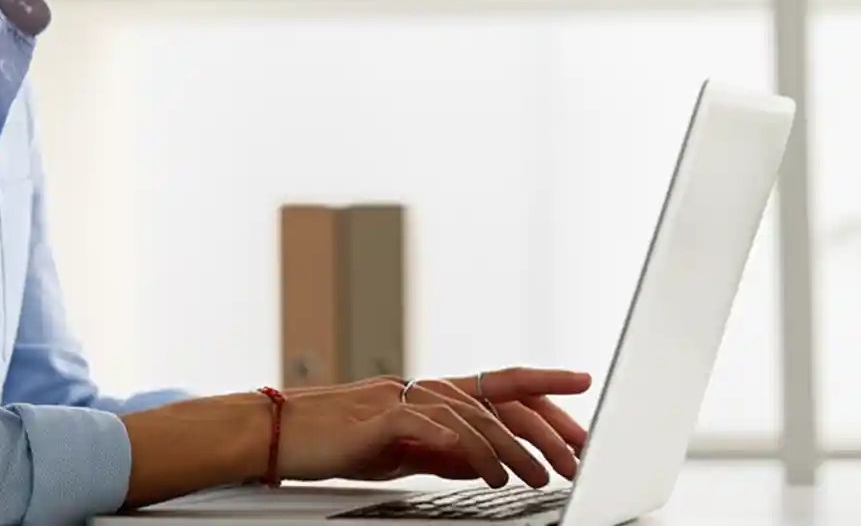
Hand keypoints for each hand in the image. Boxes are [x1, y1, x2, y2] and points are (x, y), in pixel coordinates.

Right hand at [275, 368, 591, 487]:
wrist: (276, 433)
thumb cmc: (335, 442)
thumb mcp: (402, 450)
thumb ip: (444, 451)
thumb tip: (487, 461)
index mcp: (433, 394)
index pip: (501, 382)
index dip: (545, 382)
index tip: (585, 385)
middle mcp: (424, 388)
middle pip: (496, 401)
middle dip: (541, 430)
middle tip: (572, 459)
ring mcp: (400, 398)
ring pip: (467, 415)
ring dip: (505, 449)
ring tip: (530, 478)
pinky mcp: (374, 419)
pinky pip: (421, 424)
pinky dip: (452, 440)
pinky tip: (476, 461)